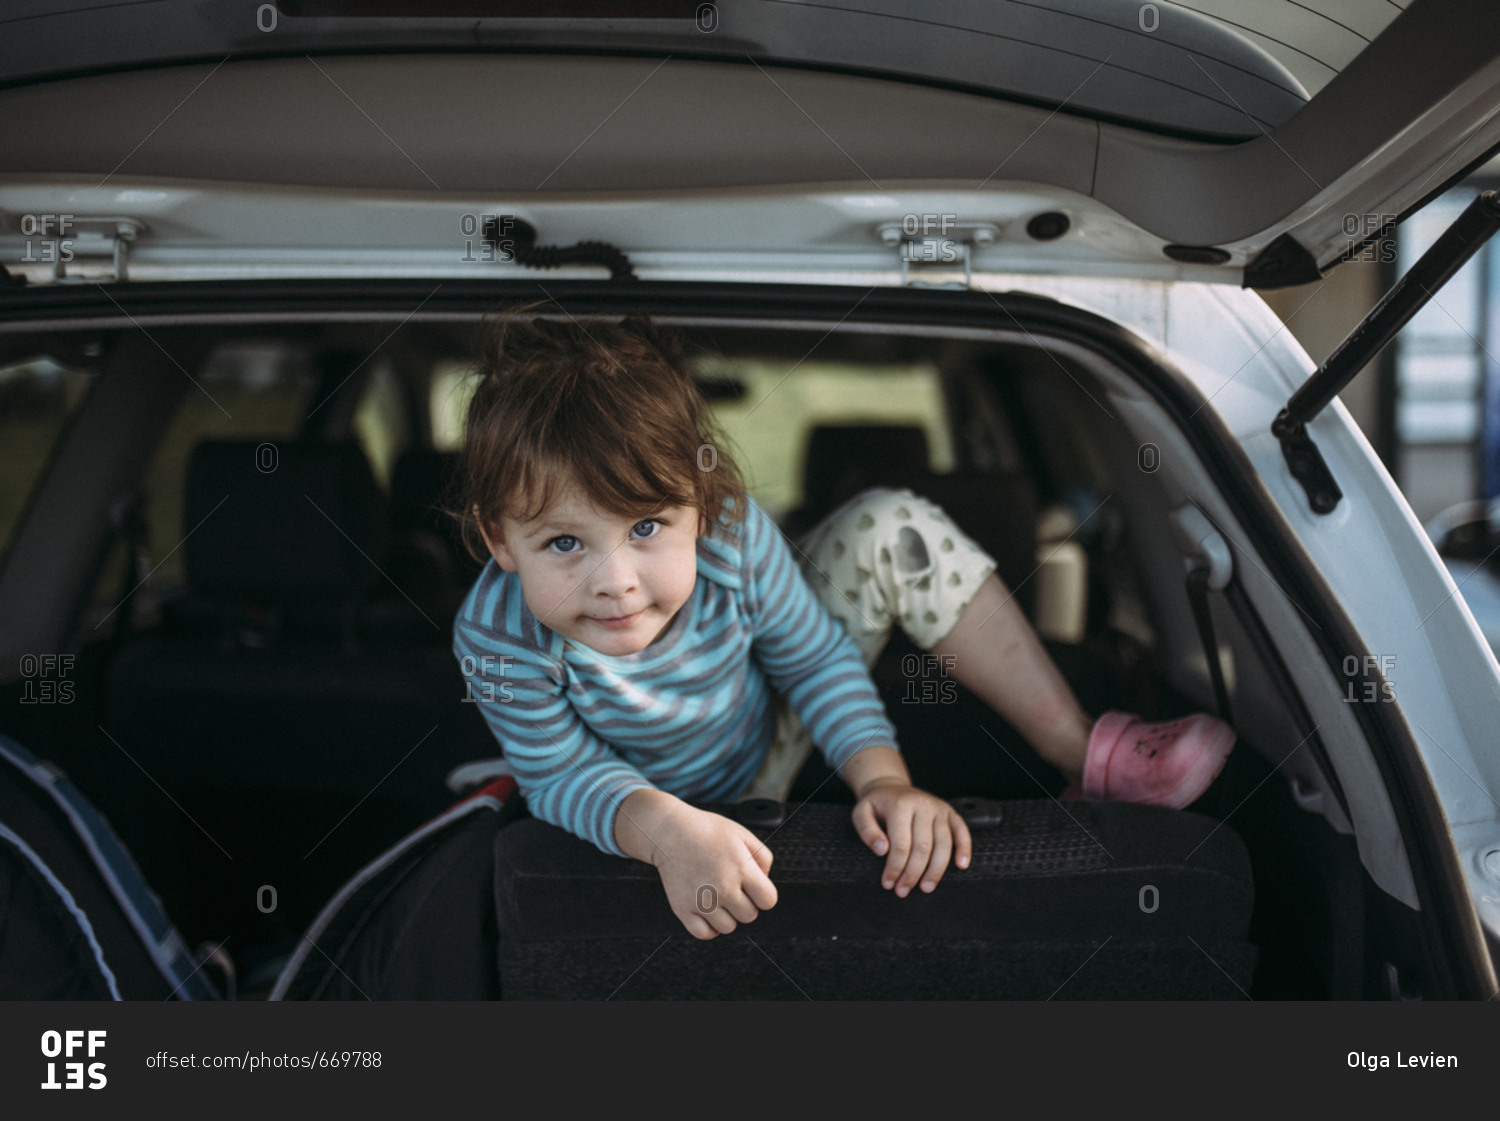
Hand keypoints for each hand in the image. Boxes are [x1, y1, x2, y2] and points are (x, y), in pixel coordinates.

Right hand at [650, 803, 777, 939]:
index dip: (763, 894)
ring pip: (728, 927)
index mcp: (742, 868)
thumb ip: (763, 857)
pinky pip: (704, 933)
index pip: (768, 900)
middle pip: (749, 916)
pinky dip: (709, 927)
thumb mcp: (742, 834)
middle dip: (745, 904)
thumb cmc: (708, 831)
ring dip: (727, 916)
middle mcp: (723, 887)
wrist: (671, 831)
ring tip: (718, 897)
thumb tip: (765, 881)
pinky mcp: (683, 908)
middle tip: (732, 888)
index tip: (753, 887)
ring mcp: (702, 900)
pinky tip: (708, 912)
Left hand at [852, 778, 971, 896]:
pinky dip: (965, 849)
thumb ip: (867, 831)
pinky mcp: (950, 812)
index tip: (888, 883)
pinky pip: (962, 831)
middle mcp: (923, 805)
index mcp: (901, 805)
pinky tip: (961, 866)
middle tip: (903, 891)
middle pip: (923, 847)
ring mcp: (939, 808)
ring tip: (926, 888)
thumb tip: (883, 850)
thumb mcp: (861, 813)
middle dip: (913, 873)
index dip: (895, 867)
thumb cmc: (876, 806)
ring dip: (936, 870)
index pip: (901, 844)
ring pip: (944, 844)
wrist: (890, 788)